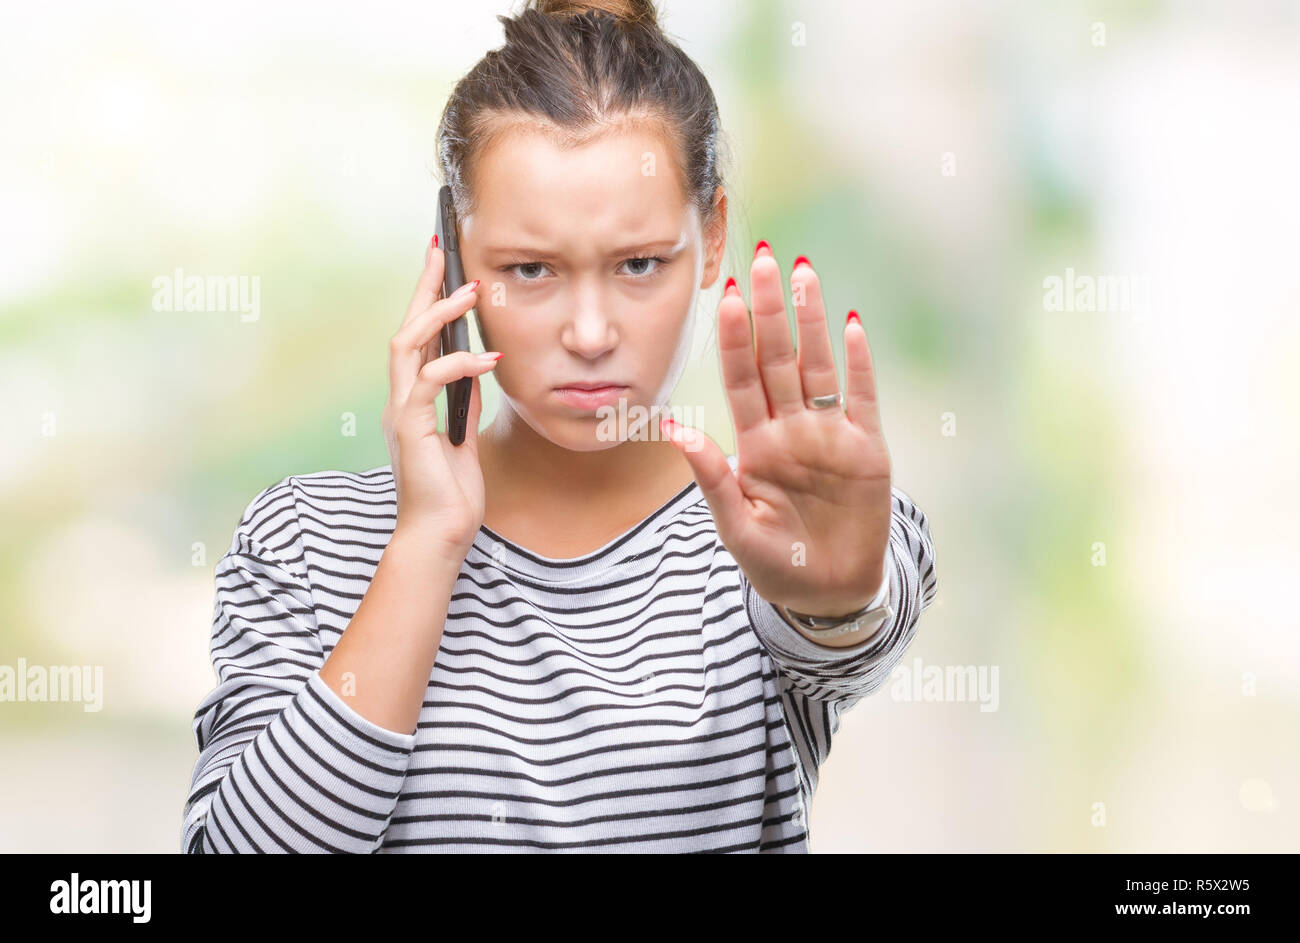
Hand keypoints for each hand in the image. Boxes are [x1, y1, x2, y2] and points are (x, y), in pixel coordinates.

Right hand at [381, 236, 499, 553]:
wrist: (439, 537)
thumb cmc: (451, 494)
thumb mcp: (465, 436)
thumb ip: (463, 400)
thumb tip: (476, 366)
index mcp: (411, 400)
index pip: (417, 338)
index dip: (426, 298)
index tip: (441, 262)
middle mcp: (399, 399)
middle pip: (405, 328)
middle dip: (423, 288)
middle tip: (442, 252)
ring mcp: (400, 412)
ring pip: (408, 345)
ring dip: (438, 315)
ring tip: (469, 293)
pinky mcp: (409, 428)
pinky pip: (429, 382)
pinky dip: (459, 364)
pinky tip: (489, 358)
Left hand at [660, 242, 891, 618]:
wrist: (828, 593)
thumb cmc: (775, 562)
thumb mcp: (736, 525)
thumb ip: (711, 477)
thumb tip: (672, 429)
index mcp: (754, 444)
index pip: (740, 379)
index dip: (733, 338)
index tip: (724, 295)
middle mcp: (790, 429)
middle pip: (778, 358)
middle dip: (769, 309)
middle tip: (762, 258)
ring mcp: (829, 435)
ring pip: (818, 366)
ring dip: (811, 320)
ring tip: (803, 272)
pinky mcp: (866, 449)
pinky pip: (862, 397)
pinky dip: (858, 364)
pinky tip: (852, 325)